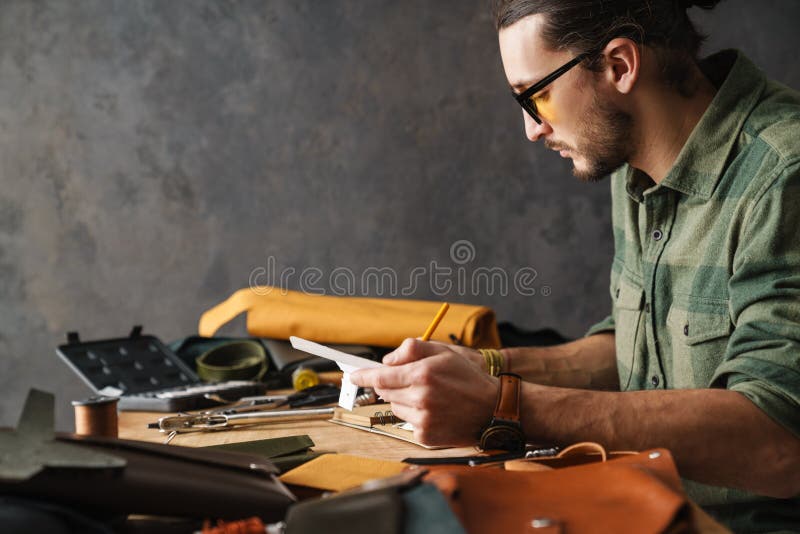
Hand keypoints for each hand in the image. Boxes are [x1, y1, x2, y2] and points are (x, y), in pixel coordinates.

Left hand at [350, 338, 497, 445]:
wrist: (493, 409)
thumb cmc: (468, 378)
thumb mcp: (443, 352)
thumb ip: (412, 349)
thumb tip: (387, 360)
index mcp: (422, 374)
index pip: (380, 376)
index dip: (363, 376)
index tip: (352, 375)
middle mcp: (420, 398)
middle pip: (385, 392)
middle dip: (391, 384)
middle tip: (410, 380)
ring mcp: (423, 419)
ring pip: (395, 407)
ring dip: (404, 400)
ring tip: (429, 396)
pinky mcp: (425, 436)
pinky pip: (408, 423)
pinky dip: (415, 416)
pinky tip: (435, 411)